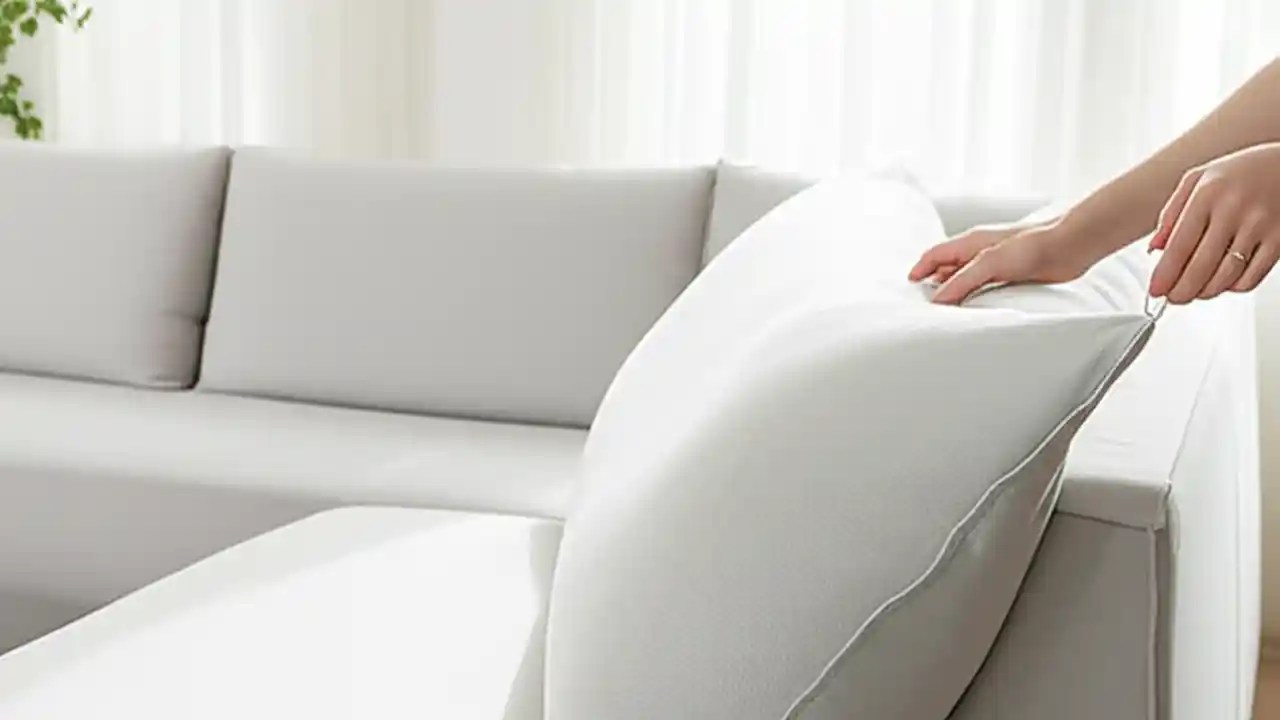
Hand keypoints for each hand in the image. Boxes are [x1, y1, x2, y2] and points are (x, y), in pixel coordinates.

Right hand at [908, 220, 1100, 304]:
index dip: (920, 268)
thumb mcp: (989, 263)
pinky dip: (973, 296)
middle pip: (947, 266)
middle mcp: (979, 251)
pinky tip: (974, 308)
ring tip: (945, 309)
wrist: (1068, 246)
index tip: (910, 284)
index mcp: (969, 242)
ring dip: (954, 290)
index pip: (935, 254)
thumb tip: (938, 298)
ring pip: (965, 277)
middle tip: (923, 302)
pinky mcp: (1010, 274)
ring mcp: (995, 263)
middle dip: (934, 281)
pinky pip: (983, 286)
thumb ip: (961, 280)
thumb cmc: (1032, 245)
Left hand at [1149, 142, 1279, 301]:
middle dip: (1181, 290)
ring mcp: (1261, 226)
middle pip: (1201, 266)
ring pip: (1226, 277)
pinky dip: (1233, 287)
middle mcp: (1234, 210)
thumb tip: (1155, 247)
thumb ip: (1172, 213)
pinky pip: (1252, 277)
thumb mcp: (1199, 179)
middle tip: (1172, 297)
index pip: (1179, 245)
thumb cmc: (1242, 172)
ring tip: (1194, 291)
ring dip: (1205, 292)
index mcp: (1208, 194)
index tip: (1156, 289)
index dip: (1165, 274)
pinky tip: (1223, 282)